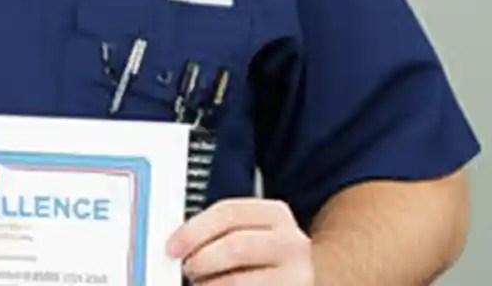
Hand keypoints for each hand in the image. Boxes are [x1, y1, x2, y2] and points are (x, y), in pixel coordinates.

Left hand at [166, 199, 313, 284]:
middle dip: (202, 260)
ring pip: (240, 281)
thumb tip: (179, 243)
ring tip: (201, 285)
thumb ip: (222, 232)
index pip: (228, 213)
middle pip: (236, 246)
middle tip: (187, 269)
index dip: (194, 230)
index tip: (172, 247)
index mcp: (275, 215)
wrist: (318, 276)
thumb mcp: (254, 231)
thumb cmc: (271, 255)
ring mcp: (296, 276)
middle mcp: (290, 244)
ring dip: (210, 285)